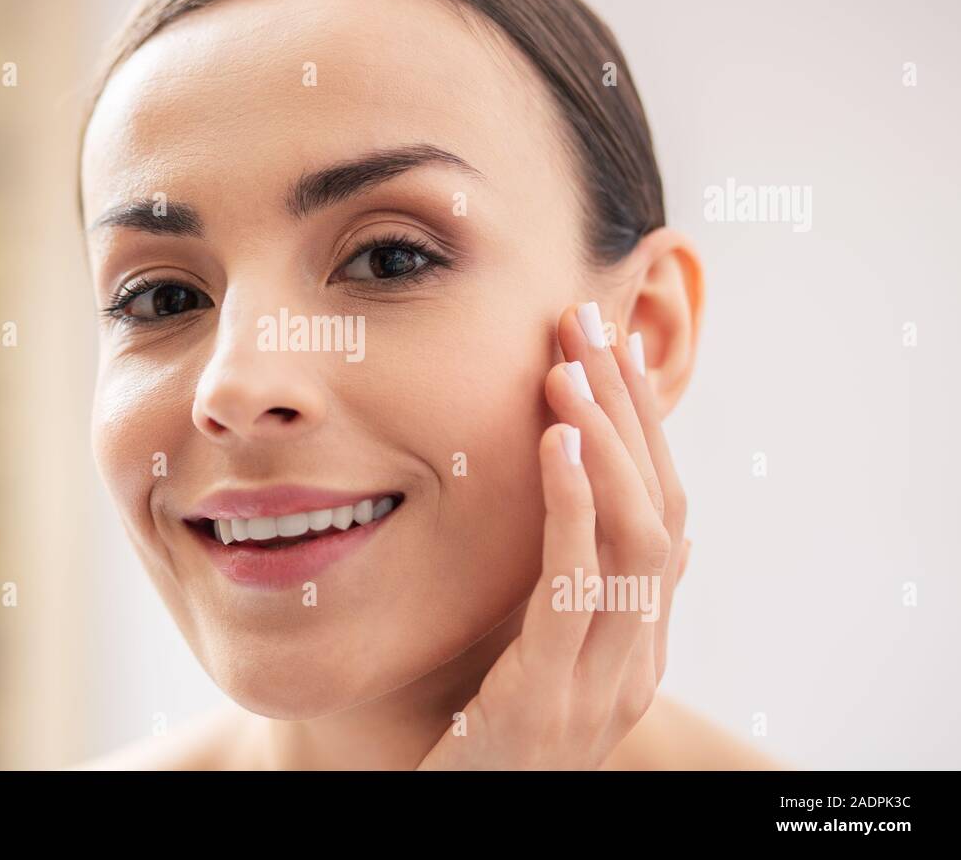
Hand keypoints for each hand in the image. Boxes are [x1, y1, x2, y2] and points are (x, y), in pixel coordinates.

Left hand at [416, 302, 689, 769]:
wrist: (463, 822)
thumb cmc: (487, 739)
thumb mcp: (550, 657)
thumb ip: (594, 596)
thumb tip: (659, 533)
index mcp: (640, 643)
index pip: (668, 513)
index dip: (647, 427)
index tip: (617, 348)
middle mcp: (637, 658)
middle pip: (664, 508)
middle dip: (629, 409)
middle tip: (591, 321)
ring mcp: (603, 682)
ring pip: (639, 538)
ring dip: (609, 440)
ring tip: (572, 365)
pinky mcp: (548, 697)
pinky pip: (577, 586)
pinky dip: (575, 505)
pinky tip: (556, 441)